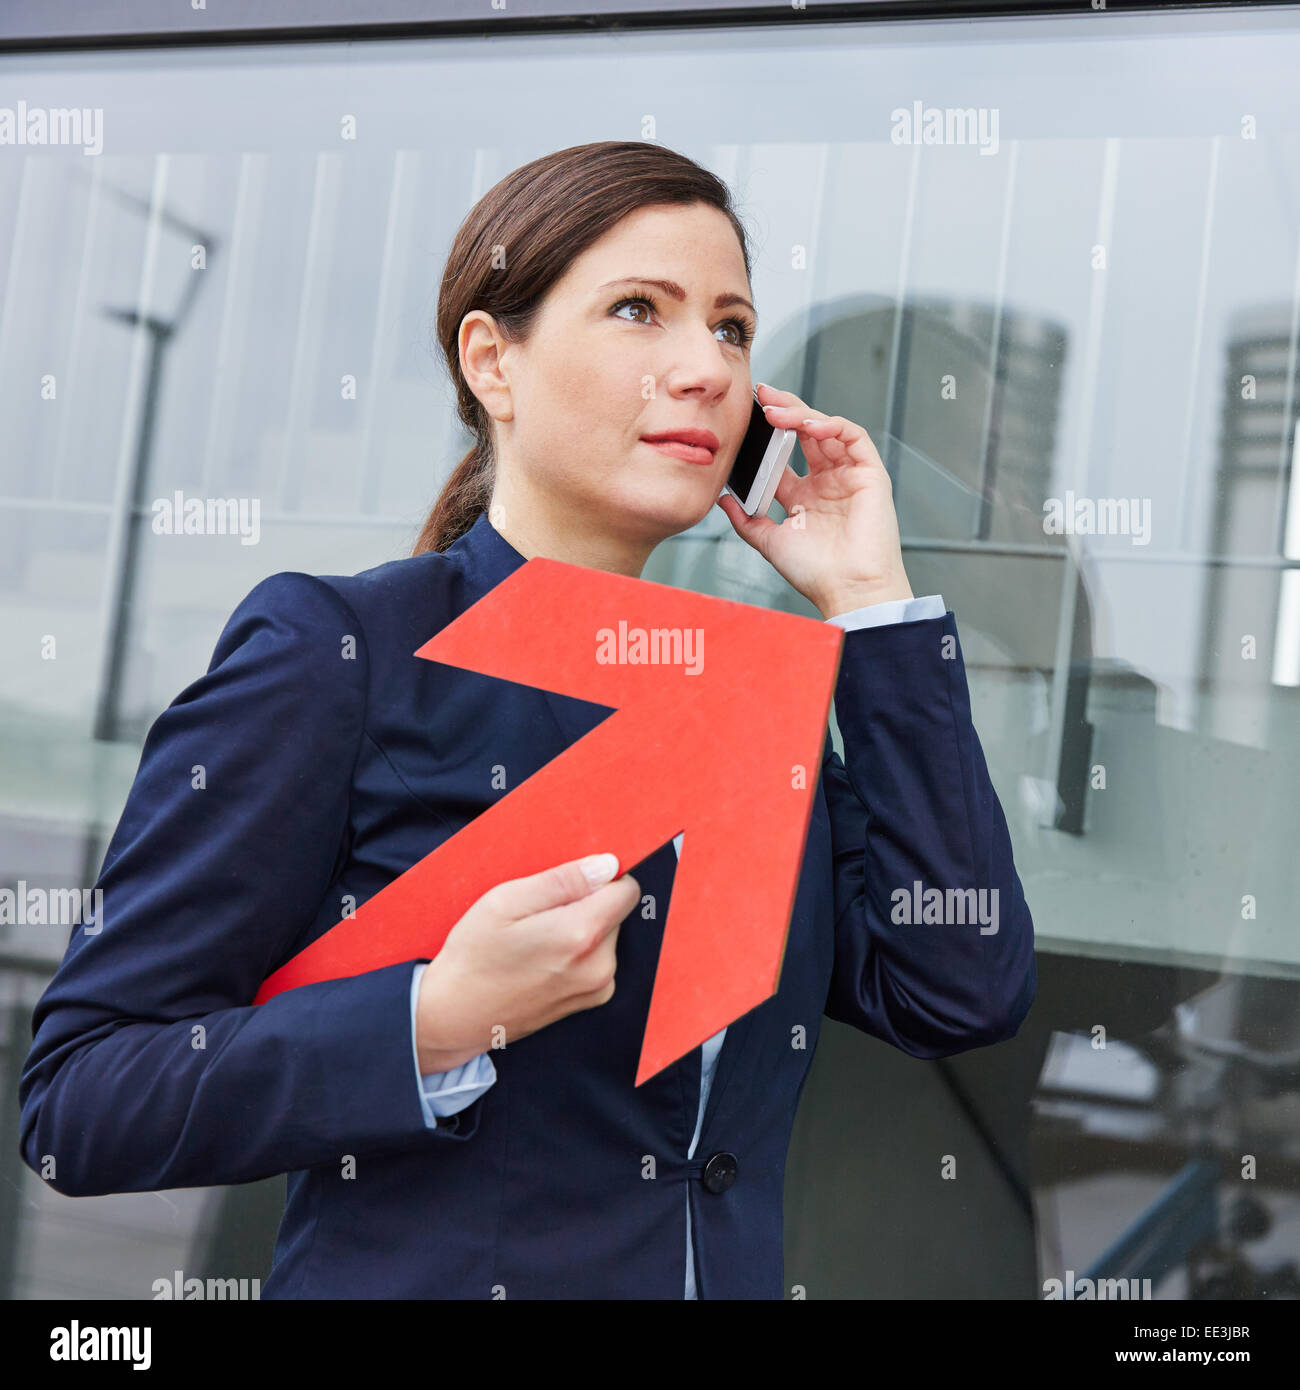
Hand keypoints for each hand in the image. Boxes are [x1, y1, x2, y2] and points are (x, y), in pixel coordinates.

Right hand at [414, 854, 640, 1071]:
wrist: (456, 1016)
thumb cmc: (474, 956)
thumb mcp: (505, 901)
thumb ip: (563, 880)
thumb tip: (608, 865)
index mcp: (580, 934)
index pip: (625, 889)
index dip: (599, 878)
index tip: (569, 884)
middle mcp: (600, 965)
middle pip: (615, 911)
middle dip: (586, 904)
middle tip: (539, 914)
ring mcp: (598, 987)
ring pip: (607, 934)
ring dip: (582, 927)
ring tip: (537, 938)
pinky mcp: (593, 999)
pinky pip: (600, 957)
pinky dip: (580, 951)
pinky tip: (544, 958)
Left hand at [716, 383, 913, 617]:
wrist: (847, 589)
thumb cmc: (815, 572)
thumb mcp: (769, 542)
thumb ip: (746, 519)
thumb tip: (722, 499)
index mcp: (804, 497)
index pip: (784, 454)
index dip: (765, 434)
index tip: (745, 417)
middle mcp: (826, 482)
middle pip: (804, 434)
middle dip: (784, 410)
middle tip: (761, 395)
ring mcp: (849, 476)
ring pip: (826, 430)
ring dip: (802, 414)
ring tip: (776, 410)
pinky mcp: (870, 474)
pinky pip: (853, 437)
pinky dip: (831, 425)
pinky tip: (809, 424)